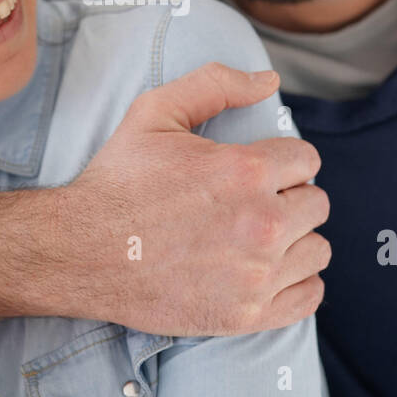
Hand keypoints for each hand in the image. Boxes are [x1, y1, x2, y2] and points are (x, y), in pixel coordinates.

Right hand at [64, 63, 329, 335]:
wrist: (79, 252)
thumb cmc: (117, 181)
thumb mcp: (155, 112)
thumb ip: (216, 84)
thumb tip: (269, 81)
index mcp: (246, 171)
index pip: (307, 160)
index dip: (282, 161)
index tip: (258, 172)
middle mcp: (261, 224)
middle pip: (316, 204)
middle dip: (290, 197)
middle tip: (254, 204)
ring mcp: (256, 275)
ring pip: (317, 250)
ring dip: (295, 240)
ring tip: (258, 237)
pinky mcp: (247, 315)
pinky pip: (308, 296)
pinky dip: (297, 282)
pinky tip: (269, 270)